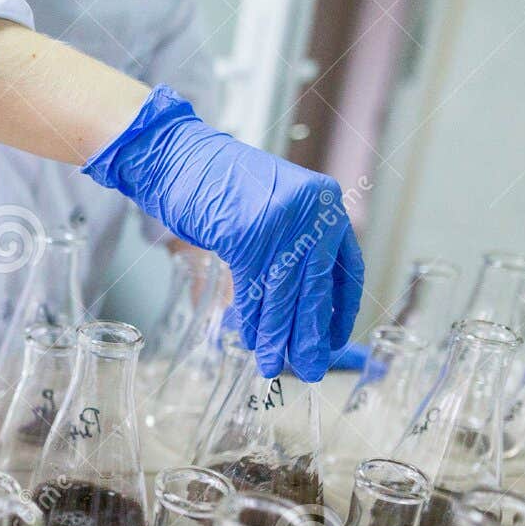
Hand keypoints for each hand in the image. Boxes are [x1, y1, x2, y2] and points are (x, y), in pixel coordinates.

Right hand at [84, 87, 363, 380]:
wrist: (178, 158)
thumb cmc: (219, 185)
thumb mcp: (271, 211)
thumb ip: (292, 246)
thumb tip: (299, 306)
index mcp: (324, 204)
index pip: (346, 268)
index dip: (341, 310)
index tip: (334, 339)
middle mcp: (312, 210)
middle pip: (316, 287)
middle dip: (311, 334)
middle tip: (310, 367)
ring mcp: (283, 220)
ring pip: (285, 293)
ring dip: (278, 336)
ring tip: (273, 365)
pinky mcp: (250, 232)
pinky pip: (256, 288)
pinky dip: (253, 319)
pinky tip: (252, 340)